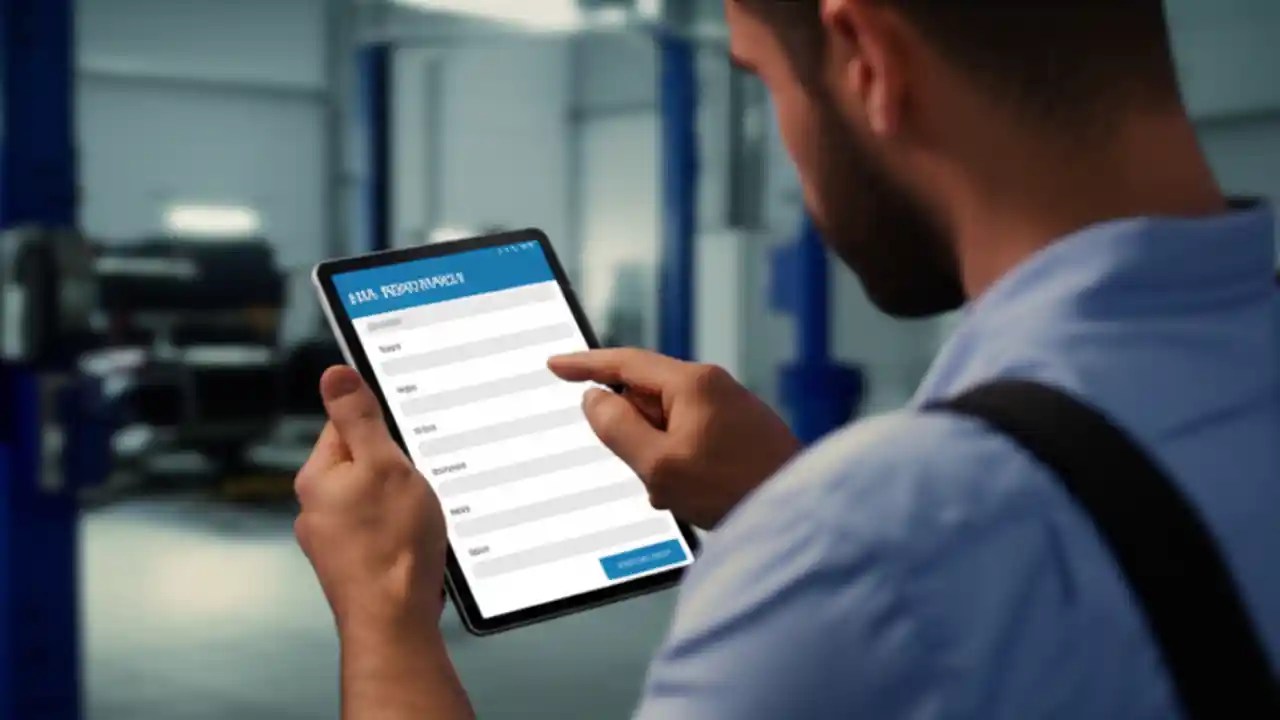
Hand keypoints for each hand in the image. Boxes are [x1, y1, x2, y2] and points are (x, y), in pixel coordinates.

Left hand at [294, 366, 446, 632]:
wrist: (394, 621)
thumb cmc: (392, 547)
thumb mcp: (384, 464)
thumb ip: (359, 418)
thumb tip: (333, 375)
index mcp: (317, 477)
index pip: (344, 426)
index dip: (382, 427)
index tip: (406, 435)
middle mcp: (317, 508)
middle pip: (362, 464)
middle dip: (396, 468)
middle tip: (419, 479)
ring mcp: (334, 540)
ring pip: (374, 500)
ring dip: (401, 501)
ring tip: (421, 515)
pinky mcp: (353, 565)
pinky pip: (381, 531)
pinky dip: (401, 531)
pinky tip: (419, 542)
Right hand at [549, 349, 801, 528]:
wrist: (800, 511)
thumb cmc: (734, 490)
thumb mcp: (659, 465)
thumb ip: (618, 428)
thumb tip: (595, 399)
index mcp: (692, 383)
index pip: (625, 363)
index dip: (585, 365)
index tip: (557, 365)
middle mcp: (714, 386)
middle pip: (647, 396)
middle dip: (633, 434)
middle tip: (641, 471)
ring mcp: (731, 406)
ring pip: (669, 422)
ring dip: (657, 456)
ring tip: (674, 492)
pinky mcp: (742, 429)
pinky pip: (692, 437)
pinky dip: (679, 463)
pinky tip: (690, 494)